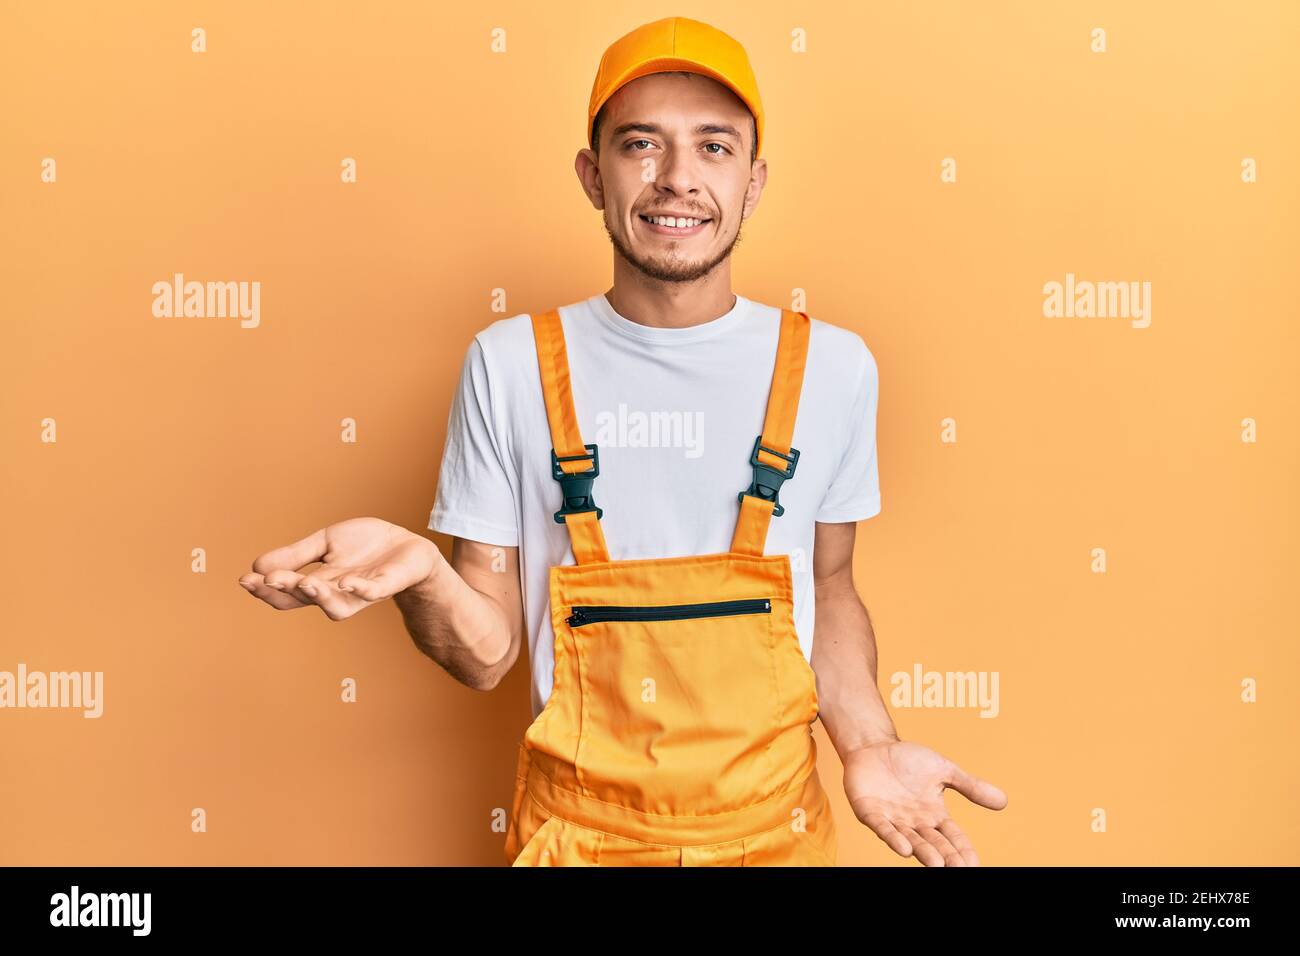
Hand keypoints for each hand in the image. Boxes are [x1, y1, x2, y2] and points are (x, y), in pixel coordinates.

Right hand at [239, 516, 444, 620]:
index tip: (245, 579)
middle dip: (284, 591)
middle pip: (305, 600)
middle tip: (265, 581)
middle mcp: (337, 593)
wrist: (407, 545)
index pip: (287, 592)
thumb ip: (296, 555)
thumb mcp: (325, 543)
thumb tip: (257, 566)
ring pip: (335, 605)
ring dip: (318, 595)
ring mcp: (361, 592)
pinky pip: (371, 592)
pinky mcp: (386, 585)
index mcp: (319, 582)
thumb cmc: (366, 546)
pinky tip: (346, 581)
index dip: (266, 588)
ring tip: (302, 583)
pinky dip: (359, 589)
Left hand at [843, 739, 1007, 865]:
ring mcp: (892, 819)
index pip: (953, 837)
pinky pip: (883, 828)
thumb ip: (970, 787)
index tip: (974, 865)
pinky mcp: (870, 812)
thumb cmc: (909, 760)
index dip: (963, 850)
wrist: (874, 746)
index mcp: (934, 814)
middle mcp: (915, 822)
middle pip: (934, 844)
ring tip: (937, 865)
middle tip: (959, 870)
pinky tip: (903, 849)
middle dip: (947, 858)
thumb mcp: (944, 770)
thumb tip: (1004, 802)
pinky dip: (892, 838)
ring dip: (923, 853)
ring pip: (911, 841)